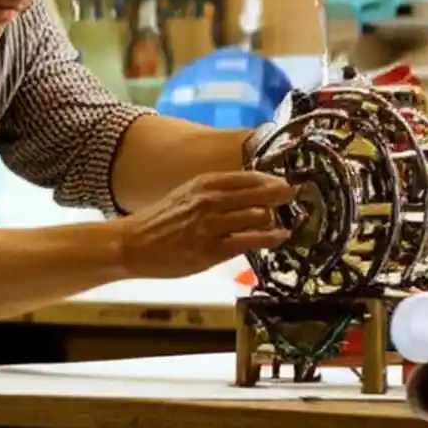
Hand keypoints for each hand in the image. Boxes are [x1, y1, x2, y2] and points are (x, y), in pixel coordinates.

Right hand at [115, 170, 292, 278]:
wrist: (133, 243)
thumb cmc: (160, 220)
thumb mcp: (186, 194)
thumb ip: (214, 192)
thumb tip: (249, 191)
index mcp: (203, 184)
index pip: (248, 176)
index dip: (271, 180)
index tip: (286, 183)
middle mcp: (209, 201)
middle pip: (259, 193)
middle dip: (281, 195)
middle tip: (294, 196)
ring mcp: (211, 226)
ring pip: (258, 216)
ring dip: (275, 218)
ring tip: (286, 220)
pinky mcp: (212, 250)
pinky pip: (250, 242)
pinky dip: (269, 238)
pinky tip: (279, 237)